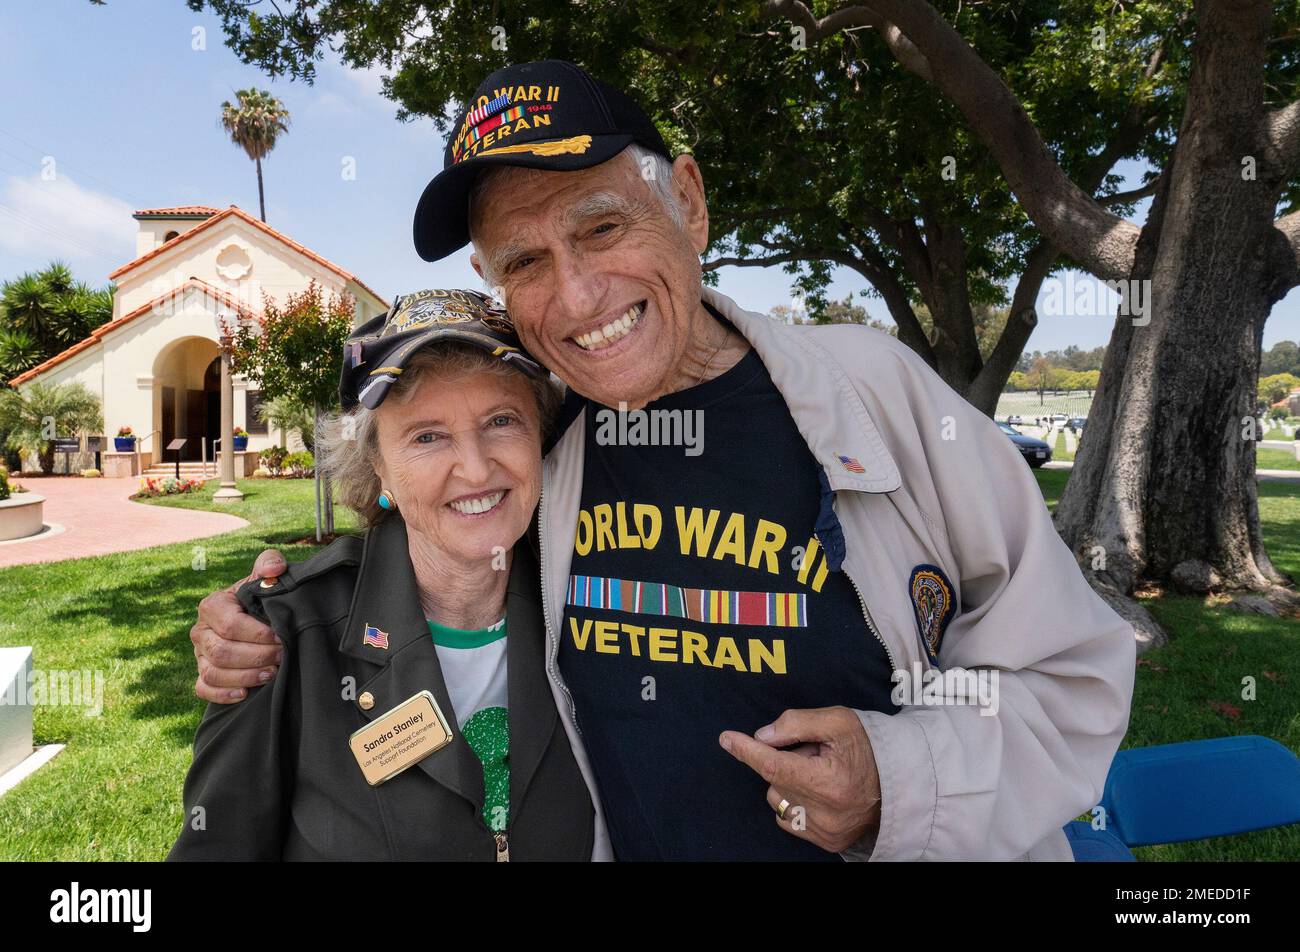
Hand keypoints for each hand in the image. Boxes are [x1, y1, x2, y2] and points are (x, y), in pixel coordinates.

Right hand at [191, 549, 286, 703]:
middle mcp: (200, 631)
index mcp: (212, 605)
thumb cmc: (261, 598)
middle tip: (282, 656)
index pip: (230, 625)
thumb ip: (269, 564)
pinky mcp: (203, 675)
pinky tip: (246, 693)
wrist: (257, 618)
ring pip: (214, 673)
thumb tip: (274, 569)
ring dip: (246, 676)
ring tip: (272, 673)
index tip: (281, 636)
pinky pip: (204, 689)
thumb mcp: (266, 578)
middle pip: (222, 651)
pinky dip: (223, 694)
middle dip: (256, 656)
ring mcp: (199, 655)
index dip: (257, 634)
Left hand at [720, 706, 880, 852]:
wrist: (902, 782)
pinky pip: (789, 819)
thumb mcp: (838, 721)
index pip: (774, 766)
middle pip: (777, 780)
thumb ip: (797, 724)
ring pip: (780, 801)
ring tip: (822, 773)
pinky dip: (796, 802)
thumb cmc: (870, 748)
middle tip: (816, 754)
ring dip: (791, 783)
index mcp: (829, 781)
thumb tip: (762, 737)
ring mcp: (825, 831)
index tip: (727, 739)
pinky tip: (819, 792)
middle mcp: (825, 813)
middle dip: (788, 762)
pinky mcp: (826, 842)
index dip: (748, 751)